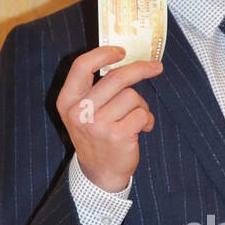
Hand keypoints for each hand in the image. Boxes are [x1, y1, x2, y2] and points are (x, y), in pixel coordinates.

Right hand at [55, 46, 162, 192]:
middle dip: (140, 70)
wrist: (99, 174)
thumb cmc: (96, 138)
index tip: (121, 51)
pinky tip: (143, 129)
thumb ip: (94, 89)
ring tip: (137, 119)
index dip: (103, 54)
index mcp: (68, 101)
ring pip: (132, 96)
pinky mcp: (117, 135)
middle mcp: (79, 112)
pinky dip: (147, 120)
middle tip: (156, 67)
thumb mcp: (83, 113)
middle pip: (115, 78)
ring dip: (141, 106)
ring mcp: (98, 124)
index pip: (82, 66)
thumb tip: (124, 60)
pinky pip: (142, 114)